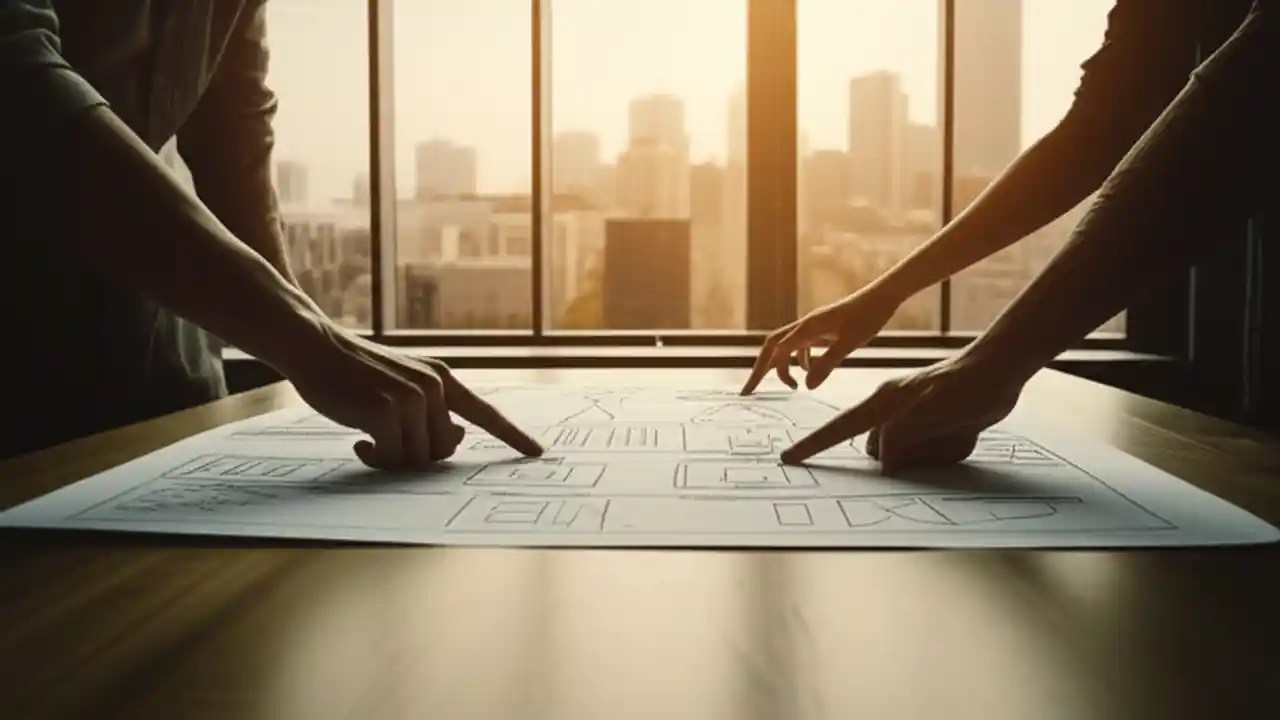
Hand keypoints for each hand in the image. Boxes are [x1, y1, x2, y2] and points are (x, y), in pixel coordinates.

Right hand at [277, 323, 542, 468]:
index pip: (485, 412)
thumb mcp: (403, 385)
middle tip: (387, 446)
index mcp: (442, 378)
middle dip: (417, 458)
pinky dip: (376, 459)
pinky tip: (359, 444)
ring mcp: (412, 397)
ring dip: (392, 460)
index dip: (513, 435)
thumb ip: (431, 410)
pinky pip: (392, 458)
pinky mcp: (385, 410)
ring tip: (369, 441)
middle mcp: (434, 386)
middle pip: (443, 451)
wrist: (316, 347)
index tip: (537, 452)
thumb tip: (455, 439)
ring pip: (418, 459)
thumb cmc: (356, 373)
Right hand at [740, 284, 899, 394]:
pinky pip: (802, 345)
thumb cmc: (867, 316)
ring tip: (792, 386)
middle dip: (761, 368)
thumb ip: (828, 363)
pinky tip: (811, 371)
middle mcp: (804, 326)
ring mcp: (813, 327)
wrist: (881, 297)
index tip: (751, 391)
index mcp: (806, 328)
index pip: (775, 351)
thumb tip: (807, 386)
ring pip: (787, 347)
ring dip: (784, 366)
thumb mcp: (849, 343)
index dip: (760, 372)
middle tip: (751, 390)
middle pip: (772, 347)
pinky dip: (801, 360)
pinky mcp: (822, 329)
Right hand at [780, 354, 1025, 471]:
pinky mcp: (927, 420)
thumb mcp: (933, 412)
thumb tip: (883, 462)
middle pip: (876, 448)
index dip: (814, 445)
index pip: (839, 427)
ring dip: (925, 455)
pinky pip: (923, 449)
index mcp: (884, 402)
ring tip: (958, 432)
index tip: (789, 458)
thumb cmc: (967, 387)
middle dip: (897, 458)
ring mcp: (908, 413)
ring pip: (902, 452)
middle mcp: (891, 408)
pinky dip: (939, 450)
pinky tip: (962, 435)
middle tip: (938, 439)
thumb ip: (903, 436)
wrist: (1000, 369)